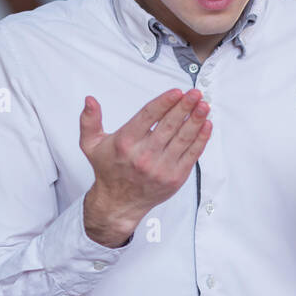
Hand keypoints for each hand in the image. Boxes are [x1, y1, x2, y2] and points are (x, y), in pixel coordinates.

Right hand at [79, 88, 211, 245]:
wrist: (119, 203)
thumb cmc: (109, 171)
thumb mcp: (91, 145)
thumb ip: (89, 121)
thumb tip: (90, 100)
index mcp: (126, 143)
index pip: (148, 117)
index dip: (165, 102)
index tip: (177, 92)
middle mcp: (144, 156)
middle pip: (169, 126)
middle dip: (185, 107)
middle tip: (195, 94)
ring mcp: (161, 168)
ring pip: (183, 139)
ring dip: (196, 120)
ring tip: (204, 105)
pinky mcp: (174, 178)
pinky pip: (191, 156)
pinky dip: (201, 140)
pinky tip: (206, 125)